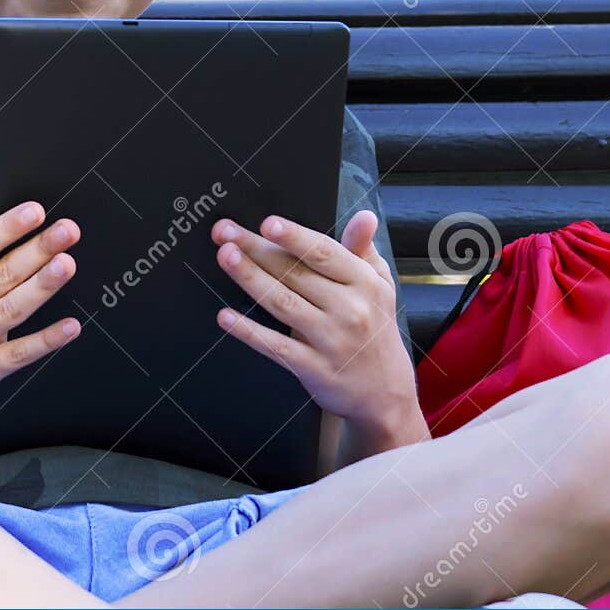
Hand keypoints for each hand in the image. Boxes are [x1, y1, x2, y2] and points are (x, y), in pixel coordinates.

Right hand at [0, 202, 83, 427]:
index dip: (6, 228)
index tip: (34, 211)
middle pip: (2, 274)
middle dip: (37, 249)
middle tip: (67, 229)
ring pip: (13, 309)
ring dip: (43, 286)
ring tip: (67, 264)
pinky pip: (18, 355)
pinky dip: (46, 341)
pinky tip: (71, 326)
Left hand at [210, 210, 423, 445]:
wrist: (386, 393)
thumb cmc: (375, 329)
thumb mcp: (379, 286)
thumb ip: (362, 250)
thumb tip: (364, 216)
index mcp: (364, 284)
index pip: (324, 253)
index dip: (294, 237)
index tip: (267, 223)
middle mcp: (350, 310)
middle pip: (294, 274)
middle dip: (256, 249)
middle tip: (224, 231)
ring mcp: (331, 341)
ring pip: (283, 304)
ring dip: (250, 279)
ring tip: (225, 257)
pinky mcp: (313, 369)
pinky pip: (276, 346)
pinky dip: (249, 331)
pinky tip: (225, 316)